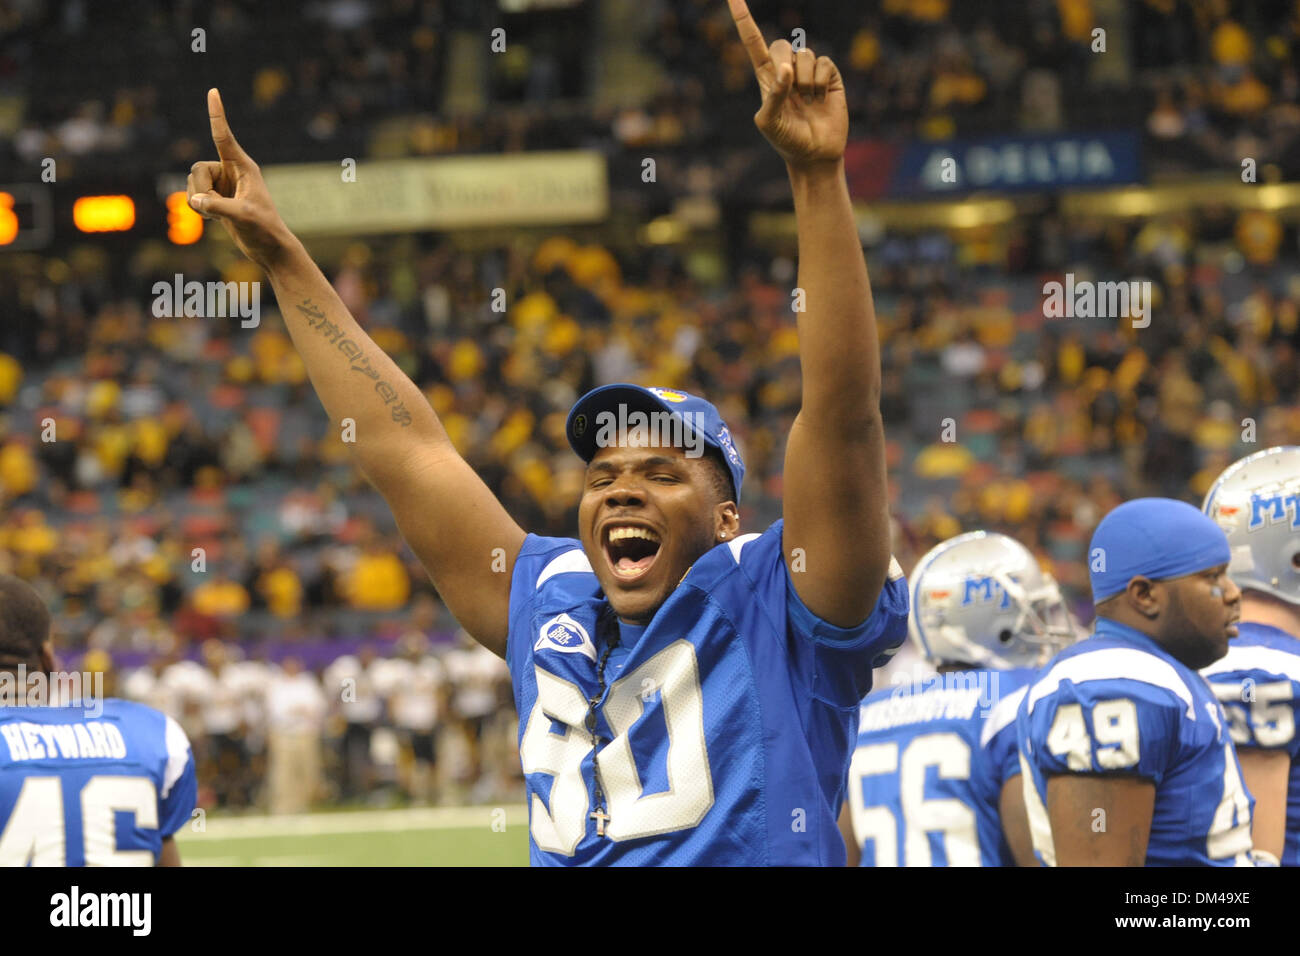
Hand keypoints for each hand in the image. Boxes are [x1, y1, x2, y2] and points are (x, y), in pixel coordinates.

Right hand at [187, 89, 296, 269]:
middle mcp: (230, 171)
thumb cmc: (263, 230)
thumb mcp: (242, 217)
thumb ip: (217, 207)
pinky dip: (198, 209)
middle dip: (200, 191)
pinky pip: (192, 196)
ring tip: (221, 215)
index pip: (224, 136)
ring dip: (200, 203)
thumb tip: (195, 200)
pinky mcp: (215, 197)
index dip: (217, 114)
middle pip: (196, 168)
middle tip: (217, 208)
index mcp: (243, 167)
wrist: (268, 248)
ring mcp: (221, 184)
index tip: (214, 91)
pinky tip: (214, 218)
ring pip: (191, 183)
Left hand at [727, 0, 847, 168]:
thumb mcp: (769, 122)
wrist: (815, 155)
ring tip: (806, 101)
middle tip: (789, 90)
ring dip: (803, 80)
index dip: (744, 20)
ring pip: (803, 53)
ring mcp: (808, 72)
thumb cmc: (787, 141)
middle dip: (783, 64)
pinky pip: (823, 62)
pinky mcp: (828, 76)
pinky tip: (819, 98)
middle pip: (780, 44)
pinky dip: (819, 82)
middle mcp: (786, 70)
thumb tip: (785, 68)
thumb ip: (773, 95)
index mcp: (766, 78)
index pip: (753, 42)